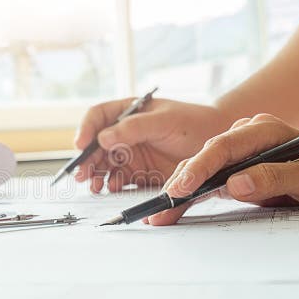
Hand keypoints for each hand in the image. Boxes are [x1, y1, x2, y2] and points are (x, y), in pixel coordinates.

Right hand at [74, 98, 230, 192]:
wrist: (217, 143)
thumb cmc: (192, 122)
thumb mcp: (163, 120)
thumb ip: (133, 128)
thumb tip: (103, 138)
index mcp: (126, 112)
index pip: (98, 117)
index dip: (86, 130)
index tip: (81, 144)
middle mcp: (124, 133)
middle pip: (96, 145)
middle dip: (87, 159)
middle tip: (82, 173)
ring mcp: (131, 153)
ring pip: (104, 164)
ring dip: (96, 174)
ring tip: (95, 185)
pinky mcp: (139, 172)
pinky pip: (119, 180)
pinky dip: (112, 184)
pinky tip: (112, 187)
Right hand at [148, 114, 298, 225]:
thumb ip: (275, 178)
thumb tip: (236, 185)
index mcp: (263, 130)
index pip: (223, 146)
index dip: (201, 167)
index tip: (183, 188)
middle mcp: (245, 136)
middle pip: (205, 158)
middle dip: (180, 185)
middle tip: (160, 209)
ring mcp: (238, 152)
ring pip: (200, 170)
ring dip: (179, 193)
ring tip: (158, 215)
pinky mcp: (234, 169)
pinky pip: (207, 182)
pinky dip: (190, 196)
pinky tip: (171, 210)